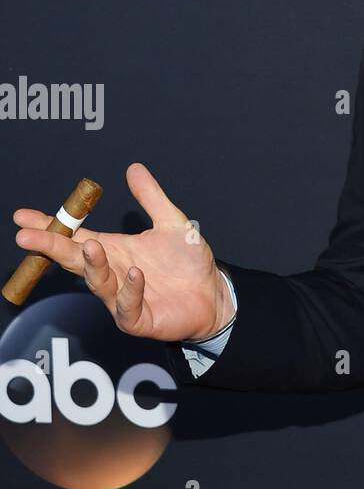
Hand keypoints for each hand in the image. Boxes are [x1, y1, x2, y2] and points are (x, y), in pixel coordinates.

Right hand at [11, 162, 233, 343]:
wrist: (215, 295)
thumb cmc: (189, 264)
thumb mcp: (172, 223)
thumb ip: (151, 198)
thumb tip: (134, 168)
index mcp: (114, 250)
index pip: (74, 237)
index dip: (49, 227)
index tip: (23, 216)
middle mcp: (112, 273)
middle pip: (75, 259)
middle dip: (51, 247)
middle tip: (28, 236)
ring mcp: (122, 298)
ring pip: (97, 283)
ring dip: (92, 265)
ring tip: (91, 246)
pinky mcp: (138, 319)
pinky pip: (127, 307)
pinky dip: (130, 290)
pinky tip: (136, 273)